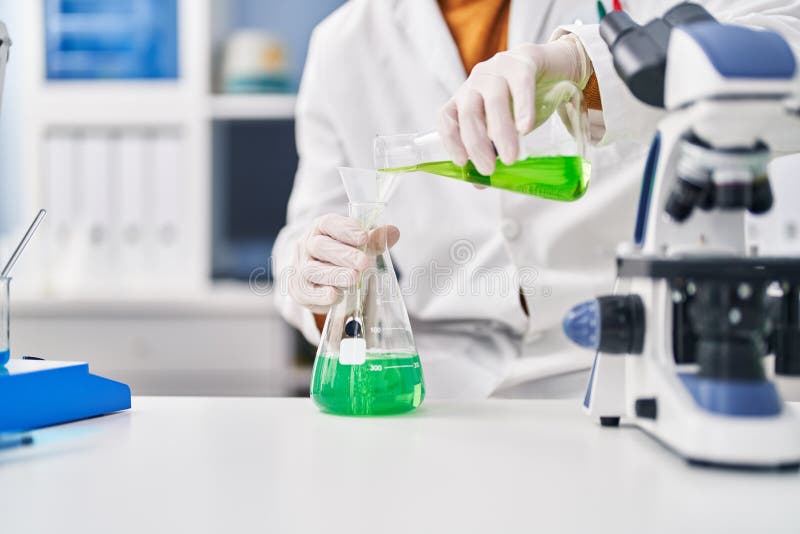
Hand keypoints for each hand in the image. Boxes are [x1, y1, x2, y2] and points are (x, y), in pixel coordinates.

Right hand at [289, 214, 399, 312]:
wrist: (314, 276)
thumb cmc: (339, 255)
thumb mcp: (356, 245)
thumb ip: (374, 240)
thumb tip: (394, 232)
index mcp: (321, 228)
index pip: (329, 223)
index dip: (346, 229)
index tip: (364, 237)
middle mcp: (307, 245)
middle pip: (321, 247)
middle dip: (344, 255)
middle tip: (364, 263)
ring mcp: (301, 268)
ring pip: (313, 270)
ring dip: (335, 275)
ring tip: (354, 278)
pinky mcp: (300, 290)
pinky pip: (308, 292)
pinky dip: (321, 295)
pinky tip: (335, 295)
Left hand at [437, 35, 590, 175]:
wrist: (556, 66)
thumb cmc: (525, 102)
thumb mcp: (507, 127)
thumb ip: (493, 150)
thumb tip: (482, 183)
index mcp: (467, 97)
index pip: (447, 117)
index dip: (450, 140)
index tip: (462, 163)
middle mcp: (477, 81)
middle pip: (469, 112)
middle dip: (476, 143)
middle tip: (489, 169)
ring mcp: (498, 67)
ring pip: (493, 99)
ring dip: (500, 131)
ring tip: (511, 157)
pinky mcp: (524, 60)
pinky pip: (520, 83)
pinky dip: (522, 106)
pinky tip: (525, 128)